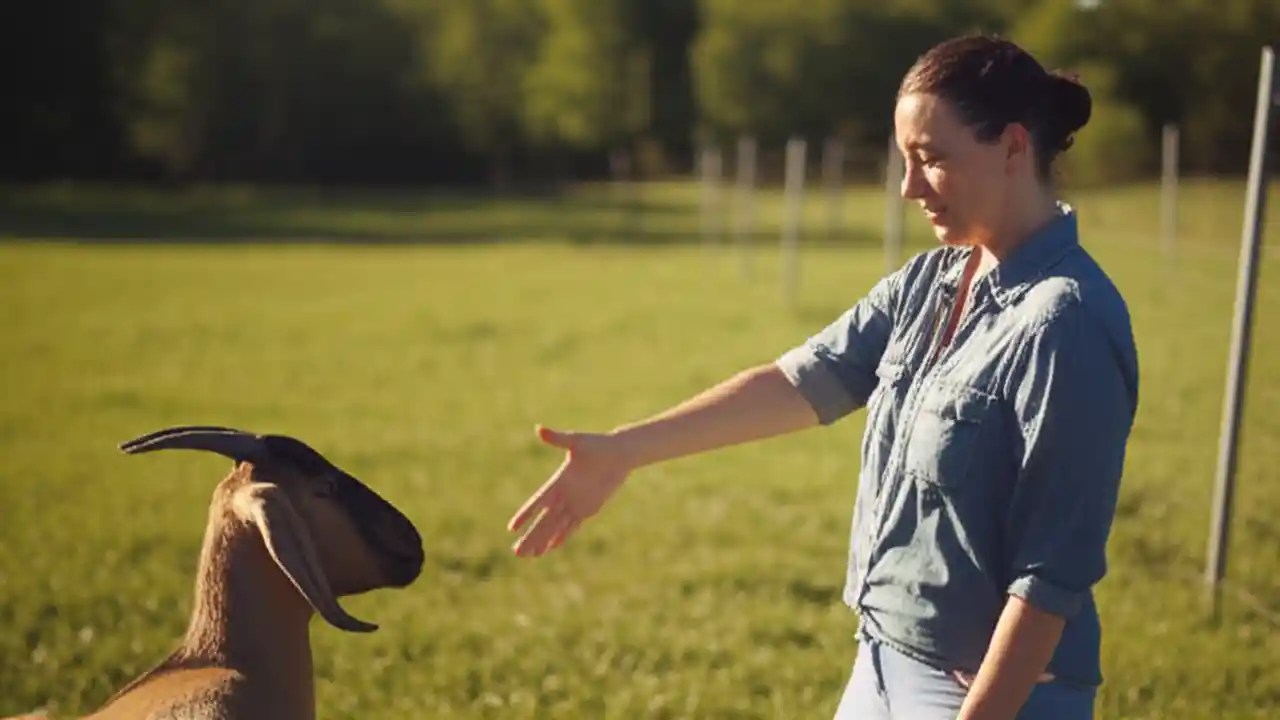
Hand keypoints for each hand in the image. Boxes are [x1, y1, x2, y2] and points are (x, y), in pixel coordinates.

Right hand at [507, 425, 633, 556]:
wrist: (618, 452)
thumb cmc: (598, 444)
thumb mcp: (577, 441)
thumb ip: (558, 438)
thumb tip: (539, 429)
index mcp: (558, 481)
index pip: (537, 503)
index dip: (525, 515)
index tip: (511, 528)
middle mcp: (563, 495)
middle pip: (543, 522)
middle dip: (530, 537)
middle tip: (517, 552)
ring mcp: (575, 503)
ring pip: (555, 527)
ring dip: (543, 541)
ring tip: (530, 556)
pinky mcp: (588, 508)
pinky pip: (573, 526)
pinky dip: (562, 536)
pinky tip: (551, 547)